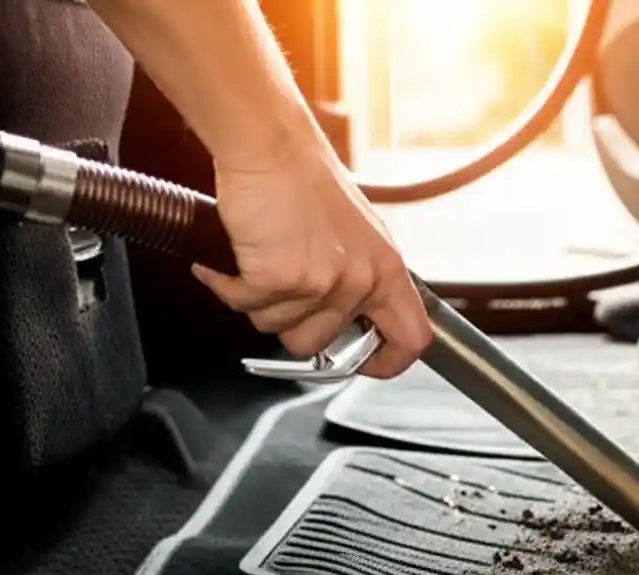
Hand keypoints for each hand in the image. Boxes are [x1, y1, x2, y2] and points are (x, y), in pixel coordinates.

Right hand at [191, 147, 431, 378]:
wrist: (271, 148)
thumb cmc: (306, 182)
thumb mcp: (358, 236)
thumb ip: (360, 281)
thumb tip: (349, 324)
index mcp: (387, 271)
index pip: (411, 339)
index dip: (387, 362)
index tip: (363, 362)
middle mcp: (359, 281)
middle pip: (319, 345)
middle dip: (291, 326)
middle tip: (282, 291)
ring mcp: (319, 283)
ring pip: (275, 329)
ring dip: (259, 301)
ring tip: (262, 259)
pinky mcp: (278, 278)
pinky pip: (243, 306)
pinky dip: (227, 286)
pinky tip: (231, 261)